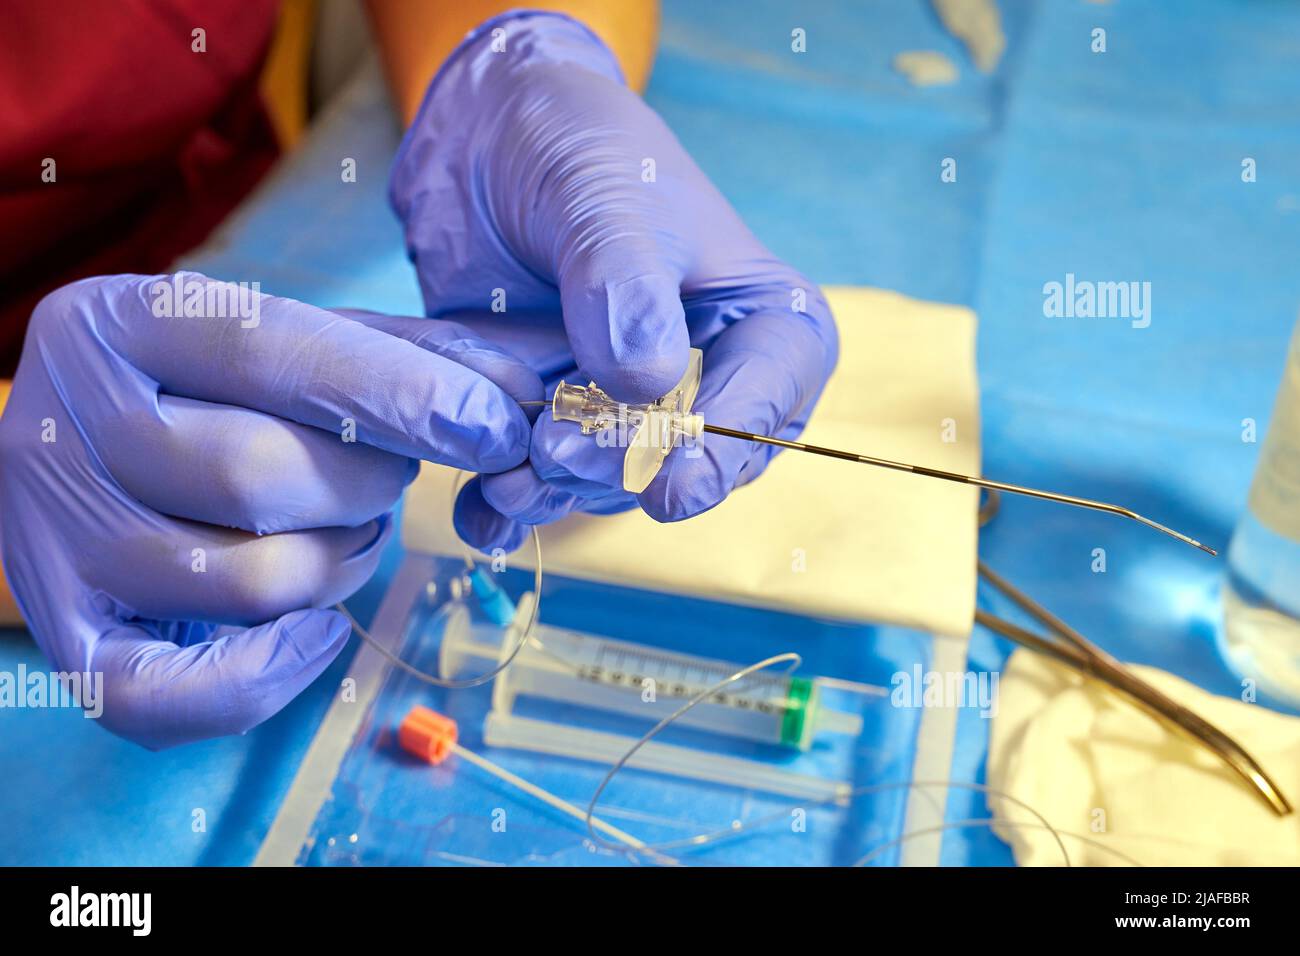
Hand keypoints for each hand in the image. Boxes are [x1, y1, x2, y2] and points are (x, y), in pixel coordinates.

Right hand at [0, 274, 538, 747]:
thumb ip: (406, 357)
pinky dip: (268, 678)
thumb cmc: (221, 392)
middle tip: (391, 480)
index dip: (401, 394)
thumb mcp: (299, 344)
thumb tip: (516, 396)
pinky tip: (317, 632)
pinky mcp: (67, 636)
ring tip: (350, 532)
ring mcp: (54, 538)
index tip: (493, 428)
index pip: (273, 351)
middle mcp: (64, 424)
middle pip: (254, 476)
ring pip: (240, 582)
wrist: (88, 451)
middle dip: (367, 488)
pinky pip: (168, 696)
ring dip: (337, 567)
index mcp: (121, 324)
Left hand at [390, 11, 837, 551]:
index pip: (775, 388)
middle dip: (624, 469)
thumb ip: (626, 281)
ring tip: (505, 481)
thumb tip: (648, 380)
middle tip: (556, 448)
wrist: (482, 140)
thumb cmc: (571, 143)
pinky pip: (541, 484)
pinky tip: (480, 513)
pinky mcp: (554, 419)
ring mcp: (623, 406)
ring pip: (610, 483)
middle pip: (689, 456)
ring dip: (559, 492)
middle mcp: (701, 375)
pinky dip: (509, 507)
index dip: (732, 442)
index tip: (676, 478)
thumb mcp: (603, 193)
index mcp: (755, 312)